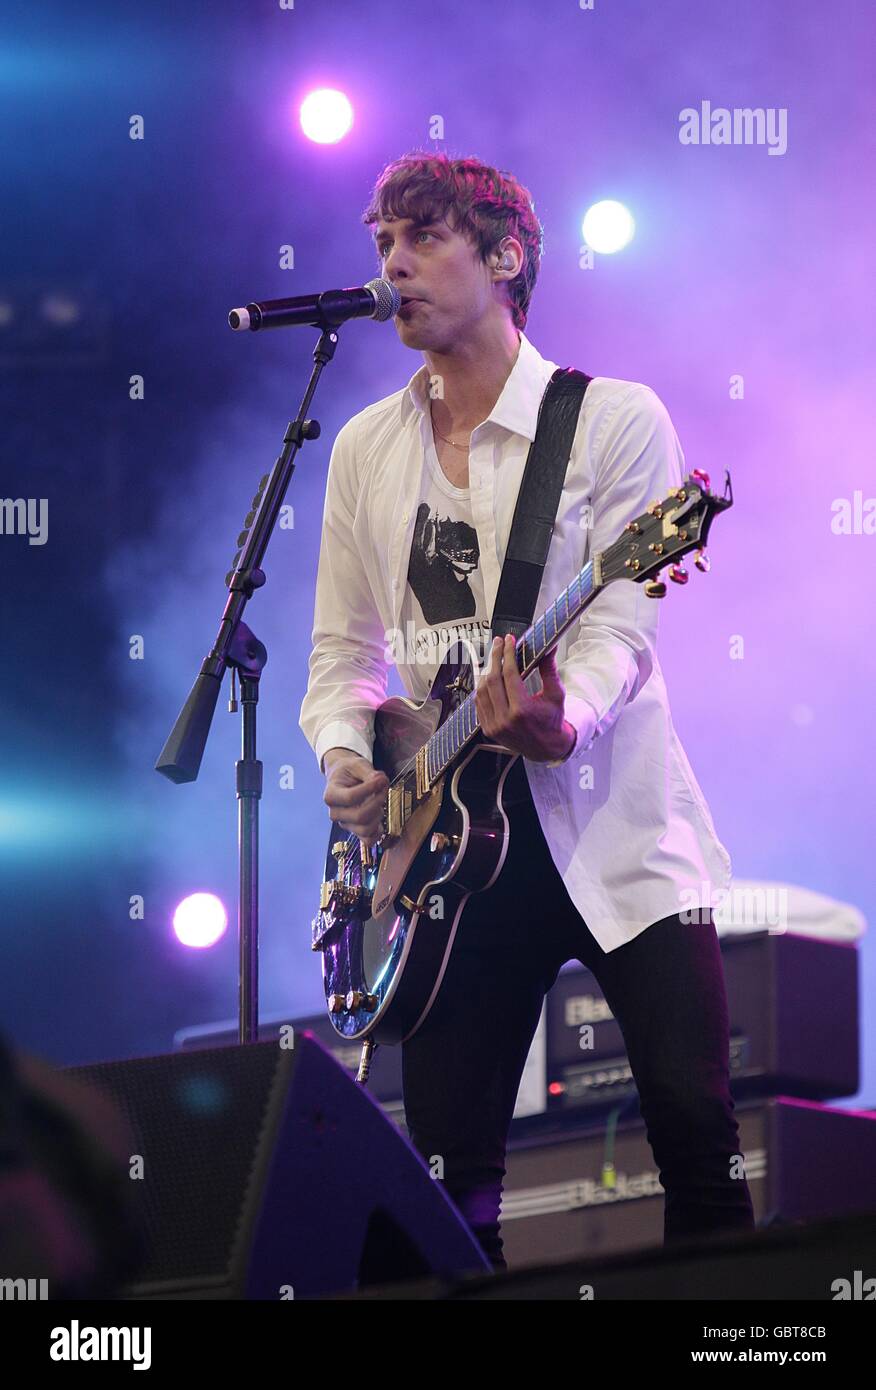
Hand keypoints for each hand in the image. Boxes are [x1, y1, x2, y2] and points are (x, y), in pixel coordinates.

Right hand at [323, 752, 388, 844]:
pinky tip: (380, 817)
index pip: (351, 797)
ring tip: (380, 800)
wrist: (344, 778)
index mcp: (331, 795)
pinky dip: (378, 832)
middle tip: (383, 788)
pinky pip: (368, 840)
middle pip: (359, 817)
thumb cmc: (349, 771)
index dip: (370, 789)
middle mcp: (335, 813)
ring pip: (365, 830)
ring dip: (379, 815)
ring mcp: (345, 824)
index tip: (382, 779)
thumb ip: (369, 773)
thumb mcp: (357, 765)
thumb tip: (380, 780)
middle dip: (377, 802)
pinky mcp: (355, 830)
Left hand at [475, 635, 575, 763]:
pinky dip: (482, 688)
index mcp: (522, 710)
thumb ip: (549, 670)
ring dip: (486, 672)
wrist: (546, 748)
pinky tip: (489, 678)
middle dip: (495, 657)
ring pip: (481, 690)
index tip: (509, 641)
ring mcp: (494, 725)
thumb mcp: (555, 695)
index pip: (509, 674)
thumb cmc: (552, 721)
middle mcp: (505, 719)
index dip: (508, 654)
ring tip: (495, 660)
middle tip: (498, 643)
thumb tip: (548, 649)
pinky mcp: (488, 729)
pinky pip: (479, 703)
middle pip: (492, 679)